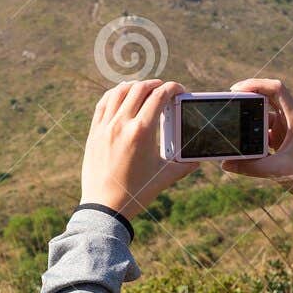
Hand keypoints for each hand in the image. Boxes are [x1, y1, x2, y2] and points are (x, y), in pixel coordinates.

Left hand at [80, 79, 197, 219]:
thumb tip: (199, 159)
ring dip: (135, 86)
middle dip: (156, 85)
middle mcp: (121, 124)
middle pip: (140, 89)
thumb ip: (184, 165)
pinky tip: (122, 95)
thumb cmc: (136, 193)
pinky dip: (115, 94)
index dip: (173, 88)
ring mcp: (105, 126)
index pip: (159, 96)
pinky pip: (103, 103)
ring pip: (119, 91)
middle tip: (164, 90)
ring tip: (144, 89)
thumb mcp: (164, 177)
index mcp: (142, 131)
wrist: (105, 207)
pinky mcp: (94, 132)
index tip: (179, 90)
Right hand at [221, 78, 292, 197]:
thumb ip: (250, 167)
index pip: (277, 89)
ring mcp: (289, 127)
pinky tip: (247, 144)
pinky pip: (266, 128)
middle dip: (249, 98)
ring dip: (251, 120)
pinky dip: (255, 133)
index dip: (256, 84)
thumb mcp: (277, 171)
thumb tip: (225, 164)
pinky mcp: (285, 136)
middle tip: (231, 104)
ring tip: (236, 128)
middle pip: (269, 97)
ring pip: (265, 114)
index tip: (236, 89)